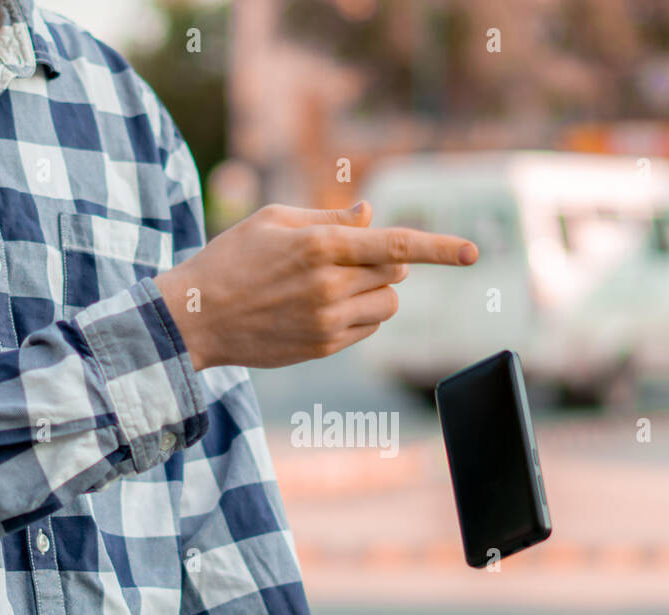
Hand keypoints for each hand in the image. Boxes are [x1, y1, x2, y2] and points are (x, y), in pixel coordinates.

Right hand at [154, 202, 477, 370]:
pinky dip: (360, 315)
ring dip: (376, 291)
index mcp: (321, 245)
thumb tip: (371, 214)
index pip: (396, 244)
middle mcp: (330, 285)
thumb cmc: (231, 258)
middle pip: (396, 272)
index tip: (473, 252)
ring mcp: (328, 320)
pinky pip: (368, 328)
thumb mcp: (274, 220)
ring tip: (333, 286)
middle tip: (350, 258)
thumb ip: (329, 217)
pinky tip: (321, 309)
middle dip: (387, 262)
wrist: (195, 318)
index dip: (440, 247)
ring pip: (387, 303)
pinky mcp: (324, 346)